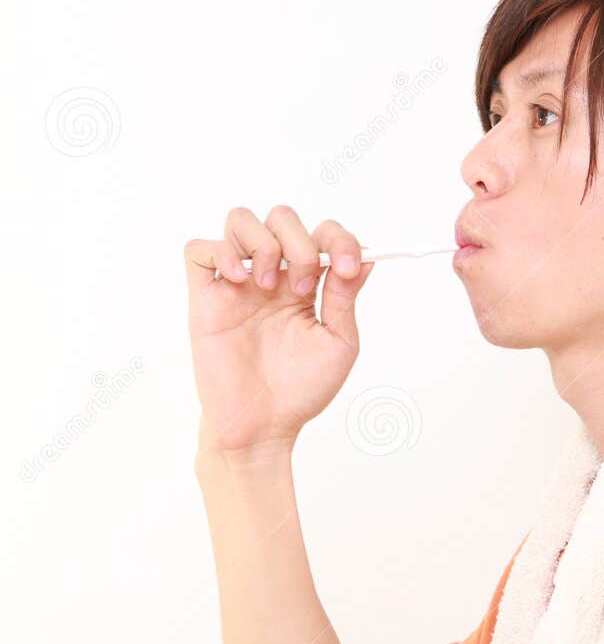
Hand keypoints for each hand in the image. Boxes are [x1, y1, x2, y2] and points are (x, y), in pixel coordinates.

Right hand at [185, 205, 374, 453]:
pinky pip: (199, 249)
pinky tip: (240, 282)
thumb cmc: (300, 391)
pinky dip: (221, 252)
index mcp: (306, 284)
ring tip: (269, 282)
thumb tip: (365, 258)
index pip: (322, 234)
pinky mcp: (206, 297)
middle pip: (282, 218)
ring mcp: (237, 284)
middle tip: (303, 286)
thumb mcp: (338, 342)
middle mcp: (271, 276)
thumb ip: (344, 298)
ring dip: (262, 242)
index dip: (339, 240)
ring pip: (240, 220)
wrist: (263, 426)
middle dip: (300, 242)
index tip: (346, 269)